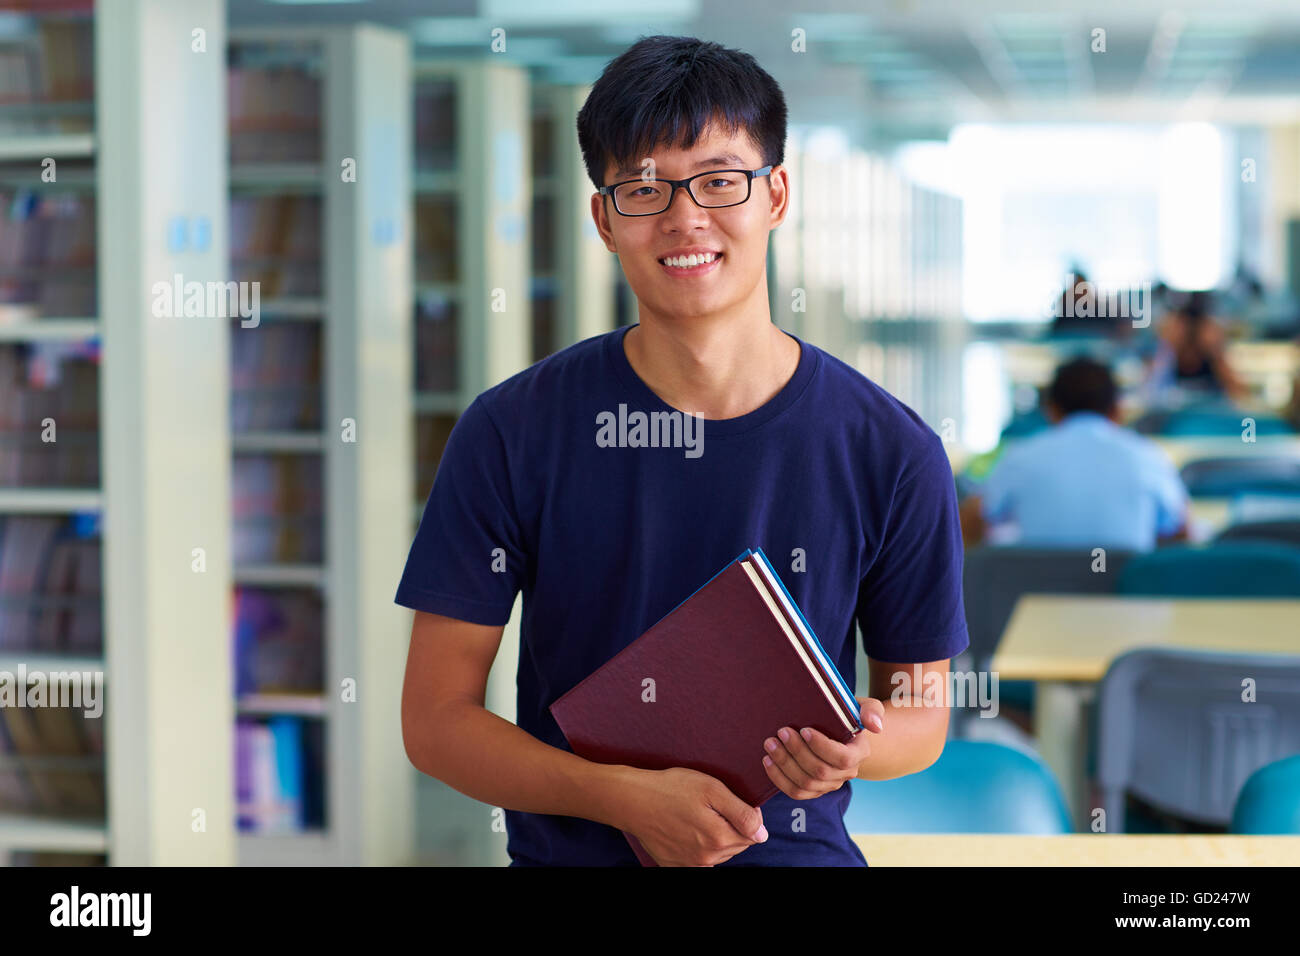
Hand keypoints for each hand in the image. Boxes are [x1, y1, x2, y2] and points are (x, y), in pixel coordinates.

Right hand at [618, 766, 767, 866]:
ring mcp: (690, 865)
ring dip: (716, 836)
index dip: (748, 814)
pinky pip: (698, 858)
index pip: (753, 834)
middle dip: (732, 825)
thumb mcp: (711, 790)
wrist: (632, 800)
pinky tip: (686, 828)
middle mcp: (707, 859)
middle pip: (736, 844)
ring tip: (696, 814)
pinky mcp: (675, 865)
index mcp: (719, 839)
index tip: (731, 799)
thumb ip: (741, 813)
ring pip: (718, 852)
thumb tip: (762, 833)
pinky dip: (698, 845)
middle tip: (711, 804)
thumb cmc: (670, 789)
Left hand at [761, 697, 884, 798]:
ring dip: (784, 765)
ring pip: (805, 784)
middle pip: (819, 772)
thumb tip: (875, 725)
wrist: (842, 734)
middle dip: (797, 752)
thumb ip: (872, 711)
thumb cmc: (849, 716)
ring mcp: (829, 784)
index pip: (842, 758)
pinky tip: (768, 760)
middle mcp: (846, 774)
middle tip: (781, 732)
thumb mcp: (865, 707)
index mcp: (858, 753)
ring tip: (770, 744)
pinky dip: (779, 778)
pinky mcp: (814, 790)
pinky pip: (796, 792)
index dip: (821, 747)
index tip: (804, 730)